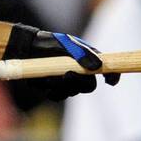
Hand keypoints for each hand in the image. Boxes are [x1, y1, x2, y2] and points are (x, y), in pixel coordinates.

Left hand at [4, 26, 118, 108]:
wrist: (28, 48)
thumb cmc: (50, 43)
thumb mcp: (68, 44)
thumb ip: (83, 54)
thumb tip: (97, 67)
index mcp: (88, 60)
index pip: (106, 70)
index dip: (112, 76)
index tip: (110, 81)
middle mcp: (80, 73)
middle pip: (89, 87)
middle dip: (78, 83)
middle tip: (66, 75)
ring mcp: (67, 83)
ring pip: (72, 93)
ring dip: (61, 87)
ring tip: (49, 77)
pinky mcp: (54, 90)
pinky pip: (58, 97)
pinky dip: (51, 91)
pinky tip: (45, 82)